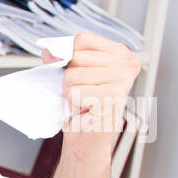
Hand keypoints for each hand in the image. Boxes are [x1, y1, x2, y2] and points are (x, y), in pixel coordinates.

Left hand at [42, 31, 140, 163]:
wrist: (86, 138)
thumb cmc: (80, 105)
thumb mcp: (69, 74)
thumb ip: (60, 57)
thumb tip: (52, 50)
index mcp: (119, 52)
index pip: (82, 39)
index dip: (70, 57)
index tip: (80, 74)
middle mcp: (126, 63)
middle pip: (76, 57)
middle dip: (70, 79)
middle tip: (83, 93)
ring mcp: (122, 80)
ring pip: (72, 76)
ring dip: (70, 93)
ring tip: (84, 102)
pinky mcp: (112, 97)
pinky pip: (74, 93)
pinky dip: (73, 105)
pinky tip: (86, 111)